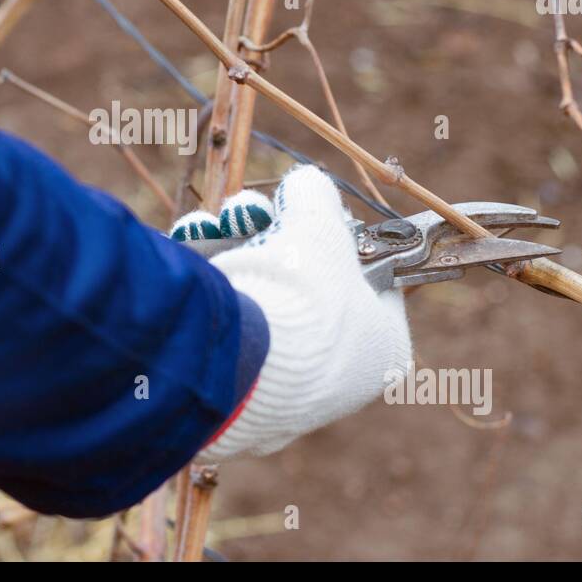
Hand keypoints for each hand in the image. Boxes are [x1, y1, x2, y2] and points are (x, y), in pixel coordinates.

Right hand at [171, 166, 411, 459]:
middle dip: (273, 242)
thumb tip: (306, 183)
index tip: (315, 218)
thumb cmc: (303, 296)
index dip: (340, 243)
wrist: (242, 362)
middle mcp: (341, 379)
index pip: (372, 283)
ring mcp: (288, 393)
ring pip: (264, 303)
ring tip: (218, 225)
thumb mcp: (319, 227)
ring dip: (236, 255)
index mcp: (384, 349)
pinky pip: (232, 331)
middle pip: (307, 288)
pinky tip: (198, 250)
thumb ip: (317, 197)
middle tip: (251, 213)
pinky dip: (215, 290)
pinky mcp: (239, 397)